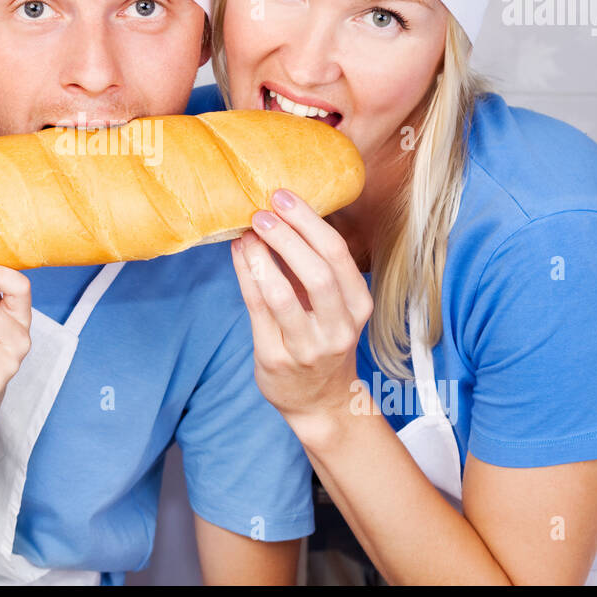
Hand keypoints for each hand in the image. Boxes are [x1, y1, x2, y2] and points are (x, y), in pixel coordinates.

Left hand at [229, 188, 372, 429]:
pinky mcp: (275, 358)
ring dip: (261, 257)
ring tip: (246, 232)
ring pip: (282, 295)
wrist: (319, 400)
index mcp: (358, 306)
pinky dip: (245, 275)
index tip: (284, 196)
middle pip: (317, 273)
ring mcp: (307, 347)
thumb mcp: (336, 306)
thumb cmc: (323, 338)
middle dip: (288, 237)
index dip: (310, 222)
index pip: (338, 256)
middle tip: (262, 211)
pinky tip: (238, 253)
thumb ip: (316, 265)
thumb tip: (285, 212)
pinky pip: (256, 309)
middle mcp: (338, 328)